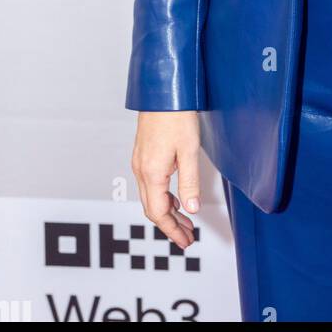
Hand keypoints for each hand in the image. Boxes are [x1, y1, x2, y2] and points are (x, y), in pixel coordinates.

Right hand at [131, 111, 201, 249]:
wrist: (162, 91)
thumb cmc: (176, 116)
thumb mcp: (189, 150)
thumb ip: (189, 182)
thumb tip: (191, 209)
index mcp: (152, 172)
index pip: (159, 212)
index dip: (172, 230)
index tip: (185, 240)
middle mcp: (141, 169)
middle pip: (152, 208)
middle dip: (170, 225)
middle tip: (187, 237)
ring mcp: (140, 161)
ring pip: (150, 197)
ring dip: (167, 212)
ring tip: (185, 221)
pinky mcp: (143, 154)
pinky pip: (150, 184)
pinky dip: (162, 197)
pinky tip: (175, 198)